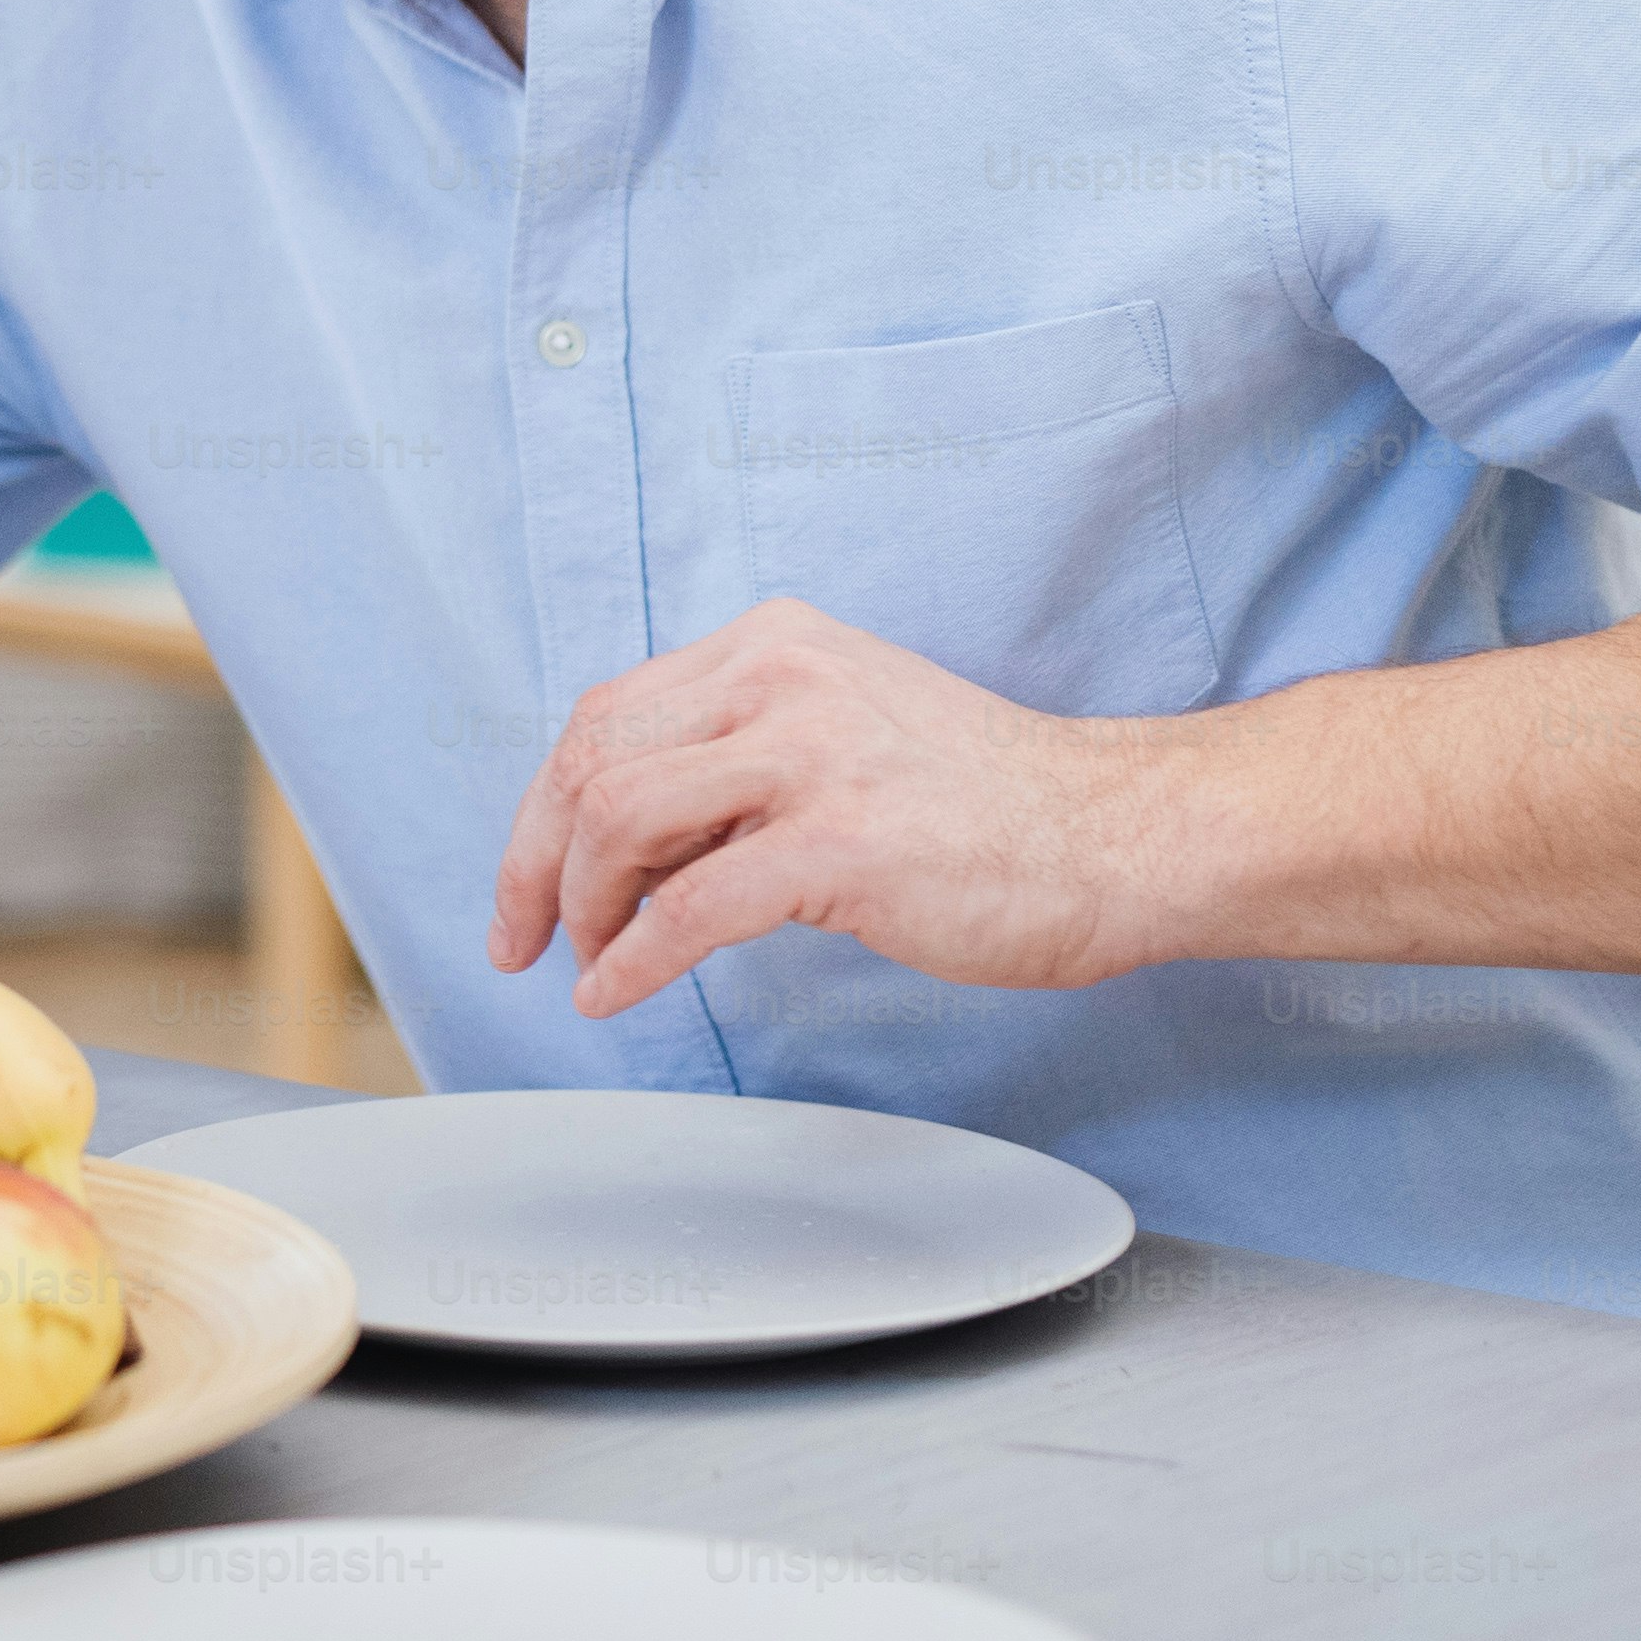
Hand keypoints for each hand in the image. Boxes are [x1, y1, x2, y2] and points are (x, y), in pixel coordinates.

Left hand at [484, 598, 1178, 1020]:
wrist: (1118, 835)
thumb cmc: (985, 807)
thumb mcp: (838, 734)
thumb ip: (733, 763)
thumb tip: (619, 846)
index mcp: (769, 646)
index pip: (605, 715)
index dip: (543, 807)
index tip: (524, 882)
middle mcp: (777, 679)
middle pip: (588, 759)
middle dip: (532, 860)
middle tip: (522, 936)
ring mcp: (809, 756)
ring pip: (618, 819)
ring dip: (578, 904)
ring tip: (587, 960)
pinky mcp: (839, 843)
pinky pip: (687, 909)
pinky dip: (632, 961)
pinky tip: (616, 994)